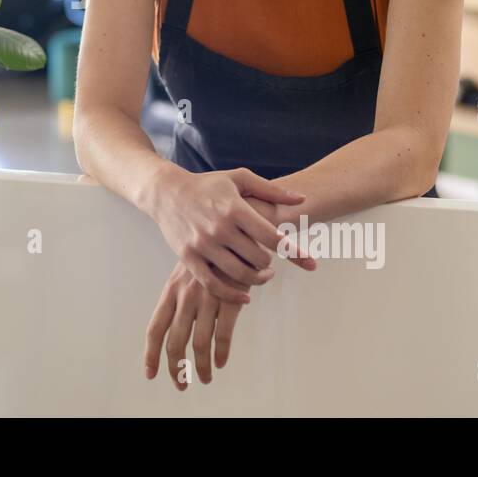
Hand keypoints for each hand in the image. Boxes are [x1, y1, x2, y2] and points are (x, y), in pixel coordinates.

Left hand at [144, 260, 249, 389]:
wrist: (235, 234)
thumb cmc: (210, 257)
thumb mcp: (187, 273)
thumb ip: (180, 298)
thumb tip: (176, 330)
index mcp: (171, 291)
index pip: (154, 327)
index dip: (150, 354)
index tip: (150, 374)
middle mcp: (185, 296)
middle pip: (174, 341)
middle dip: (175, 368)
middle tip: (180, 385)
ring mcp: (207, 298)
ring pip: (199, 343)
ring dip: (201, 367)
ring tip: (206, 379)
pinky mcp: (230, 299)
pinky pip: (223, 335)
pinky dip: (221, 353)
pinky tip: (222, 362)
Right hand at [146, 165, 311, 302]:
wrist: (166, 192)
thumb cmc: (207, 185)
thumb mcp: (239, 179)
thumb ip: (271, 190)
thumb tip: (302, 199)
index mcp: (234, 208)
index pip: (272, 237)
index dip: (294, 252)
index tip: (311, 264)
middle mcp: (219, 227)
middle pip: (259, 259)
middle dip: (270, 263)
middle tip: (270, 261)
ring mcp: (202, 244)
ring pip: (240, 274)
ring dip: (257, 279)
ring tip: (262, 275)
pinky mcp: (188, 257)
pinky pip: (214, 285)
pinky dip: (232, 295)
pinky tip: (244, 297)